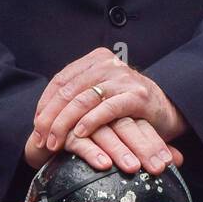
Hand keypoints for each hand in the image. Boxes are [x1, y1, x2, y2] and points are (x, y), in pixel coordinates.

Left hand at [30, 48, 187, 173]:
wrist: (165, 109)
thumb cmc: (126, 105)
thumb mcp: (99, 94)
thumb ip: (77, 97)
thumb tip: (41, 117)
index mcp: (95, 59)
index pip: (61, 79)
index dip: (45, 103)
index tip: (36, 124)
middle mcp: (108, 64)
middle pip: (69, 90)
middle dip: (51, 117)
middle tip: (41, 138)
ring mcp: (123, 79)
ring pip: (84, 99)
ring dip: (65, 123)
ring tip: (54, 142)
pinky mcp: (137, 96)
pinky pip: (108, 108)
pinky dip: (91, 121)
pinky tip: (79, 134)